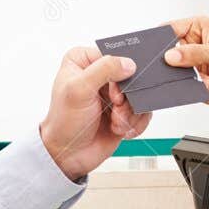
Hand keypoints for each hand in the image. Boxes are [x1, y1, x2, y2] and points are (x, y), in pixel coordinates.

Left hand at [40, 45, 151, 180]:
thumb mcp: (79, 90)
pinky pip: (143, 111)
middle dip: (127, 98)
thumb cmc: (64, 121)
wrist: (68, 153)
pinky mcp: (124, 110)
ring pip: (139, 95)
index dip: (119, 73)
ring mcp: (113, 93)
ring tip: (116, 122)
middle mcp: (99, 74)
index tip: (114, 92)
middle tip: (117, 109)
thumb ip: (104, 70)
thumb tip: (128, 63)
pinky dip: (135, 123)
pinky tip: (119, 129)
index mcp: (84, 60)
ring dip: (130, 113)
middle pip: (131, 76)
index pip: (114, 55)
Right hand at [164, 15, 208, 117]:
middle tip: (179, 66)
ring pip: (169, 68)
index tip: (157, 49)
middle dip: (169, 59)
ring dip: (182, 75)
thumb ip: (195, 53)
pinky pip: (177, 83)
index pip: (172, 28)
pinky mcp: (187, 79)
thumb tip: (171, 55)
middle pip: (166, 48)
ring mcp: (187, 62)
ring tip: (203, 77)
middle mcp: (190, 43)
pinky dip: (190, 86)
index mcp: (198, 28)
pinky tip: (208, 85)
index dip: (162, 37)